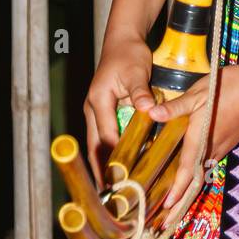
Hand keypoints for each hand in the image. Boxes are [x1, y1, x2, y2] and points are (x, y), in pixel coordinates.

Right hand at [84, 28, 154, 186]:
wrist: (122, 41)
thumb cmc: (129, 55)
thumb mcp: (137, 71)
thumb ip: (141, 92)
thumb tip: (146, 110)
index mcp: (99, 102)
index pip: (106, 137)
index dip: (114, 159)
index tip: (122, 178)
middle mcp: (93, 110)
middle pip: (95, 147)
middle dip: (102, 171)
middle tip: (111, 197)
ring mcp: (96, 113)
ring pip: (98, 145)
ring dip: (104, 165)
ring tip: (112, 190)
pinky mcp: (103, 113)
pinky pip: (105, 137)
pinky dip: (110, 153)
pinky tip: (118, 168)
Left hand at [149, 65, 238, 211]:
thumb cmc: (228, 88)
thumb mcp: (198, 93)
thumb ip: (175, 107)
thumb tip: (150, 113)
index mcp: (200, 139)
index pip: (187, 171)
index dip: (177, 191)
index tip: (167, 209)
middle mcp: (212, 149)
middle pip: (195, 182)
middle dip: (181, 204)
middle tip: (167, 224)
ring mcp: (221, 147)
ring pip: (202, 174)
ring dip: (188, 191)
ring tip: (173, 205)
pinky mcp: (227, 142)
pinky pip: (209, 164)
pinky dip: (197, 177)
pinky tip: (190, 176)